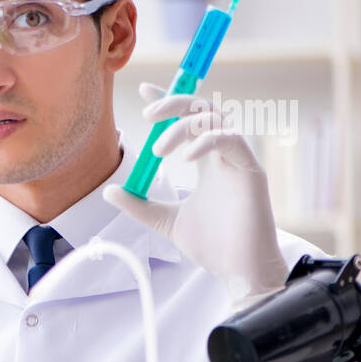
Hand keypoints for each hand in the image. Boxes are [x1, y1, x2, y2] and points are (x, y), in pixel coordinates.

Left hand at [103, 81, 289, 310]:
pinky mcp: (251, 170)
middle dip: (174, 102)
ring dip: (182, 127)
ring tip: (158, 150)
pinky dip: (206, 141)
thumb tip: (108, 192)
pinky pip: (231, 139)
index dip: (167, 101)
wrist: (238, 270)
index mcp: (206, 160)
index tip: (143, 91)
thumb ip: (139, 205)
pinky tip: (186, 158)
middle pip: (202, 109)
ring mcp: (238, 160)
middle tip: (147, 113)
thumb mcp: (164, 221)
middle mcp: (222, 154)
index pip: (186, 119)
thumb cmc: (211, 245)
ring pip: (213, 119)